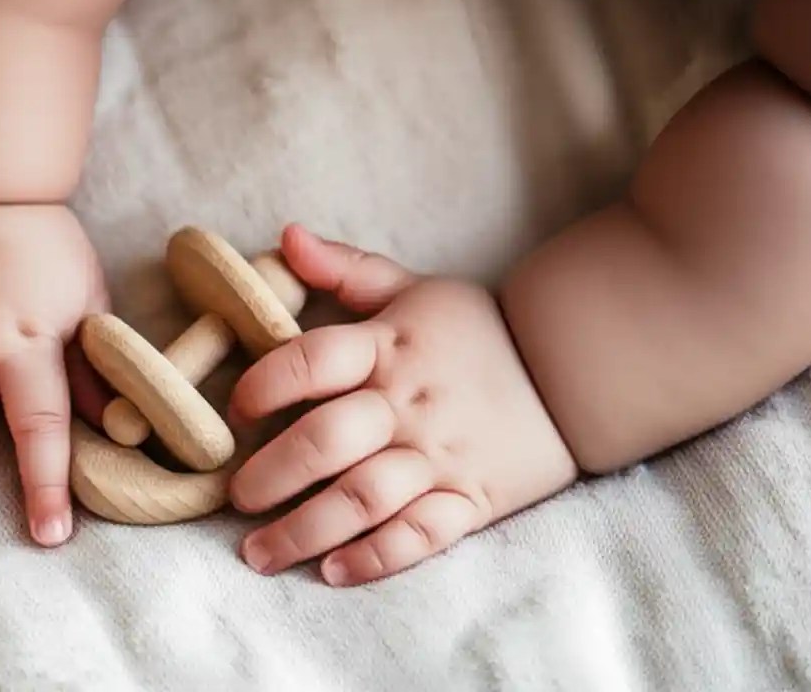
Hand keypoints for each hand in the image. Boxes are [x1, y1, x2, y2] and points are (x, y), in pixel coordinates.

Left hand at [228, 225, 578, 585]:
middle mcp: (407, 406)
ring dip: (303, 531)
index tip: (239, 411)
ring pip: (362, 499)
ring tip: (257, 553)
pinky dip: (376, 558)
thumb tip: (285, 236)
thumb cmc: (476, 331)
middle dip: (271, 475)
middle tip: (236, 497)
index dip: (266, 385)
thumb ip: (344, 268)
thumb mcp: (411, 288)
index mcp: (388, 348)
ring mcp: (439, 458)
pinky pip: (419, 536)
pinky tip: (332, 573)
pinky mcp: (469, 501)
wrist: (574, 370)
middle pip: (326, 442)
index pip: (312, 362)